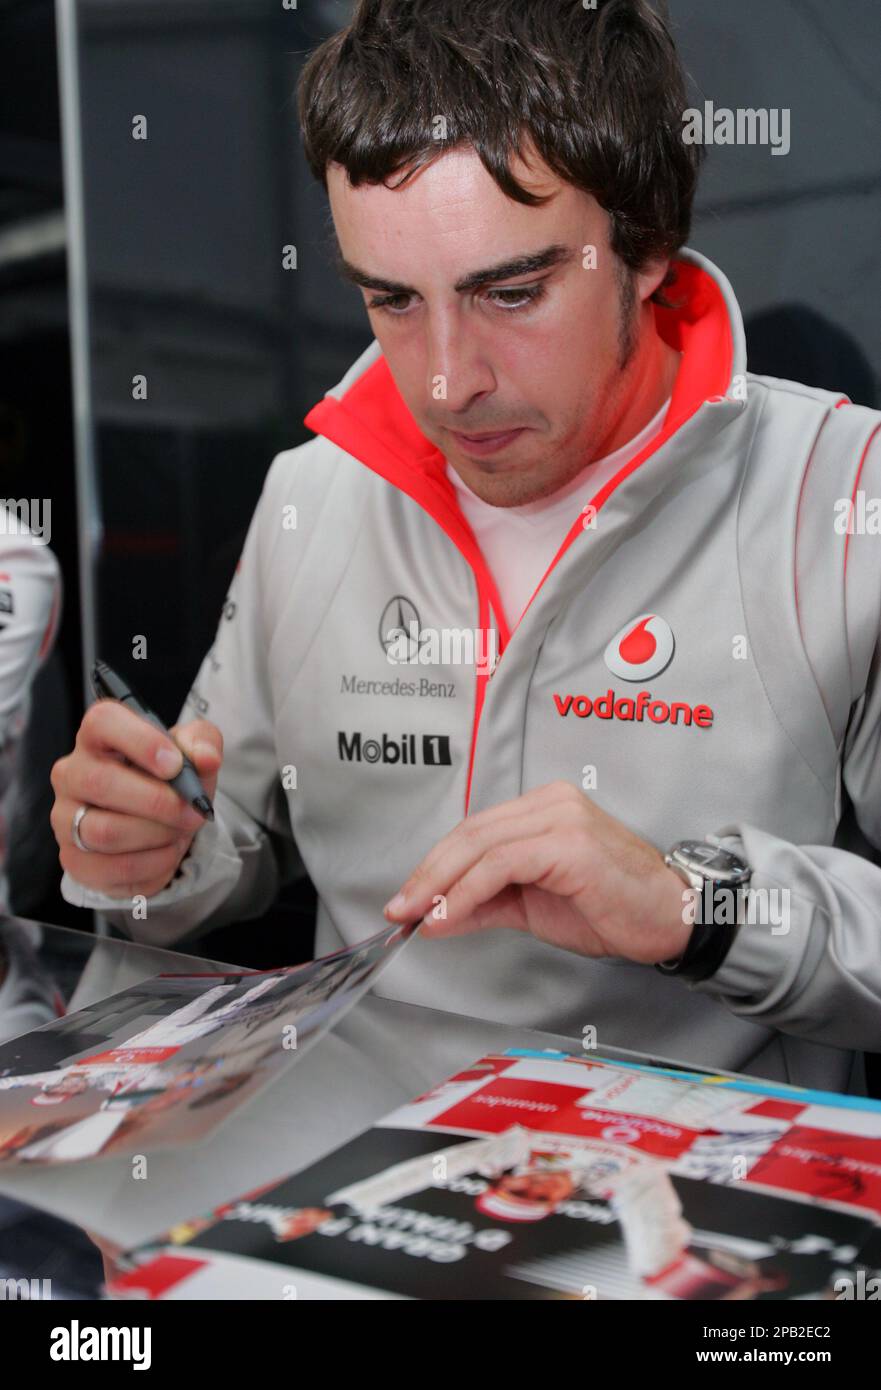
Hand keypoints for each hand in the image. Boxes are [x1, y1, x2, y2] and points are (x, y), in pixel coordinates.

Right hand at [51, 703, 222, 899]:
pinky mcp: (74, 858)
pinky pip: (114, 867)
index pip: (102, 722)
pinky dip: (154, 863)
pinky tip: (167, 852)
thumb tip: (207, 758)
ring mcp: (66, 818)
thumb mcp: (193, 753)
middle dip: (159, 802)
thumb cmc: (170, 779)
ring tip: (180, 831)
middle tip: (193, 812)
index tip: (175, 765)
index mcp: (97, 736)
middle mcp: (72, 773)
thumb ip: (203, 744)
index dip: (141, 741)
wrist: (162, 823)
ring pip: (106, 831)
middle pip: (101, 783)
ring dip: (157, 835)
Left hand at [384, 781, 690, 964]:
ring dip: (440, 885)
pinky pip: (500, 865)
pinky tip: (449, 915)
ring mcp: (561, 818)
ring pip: (479, 845)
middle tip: (400, 908)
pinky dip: (467, 892)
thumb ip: (486, 903)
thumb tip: (436, 914)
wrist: (670, 919)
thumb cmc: (613, 908)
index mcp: (544, 808)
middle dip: (428, 874)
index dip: (435, 865)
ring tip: (417, 916)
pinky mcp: (568, 843)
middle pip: (470, 833)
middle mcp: (551, 803)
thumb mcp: (533, 906)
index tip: (408, 899)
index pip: (474, 831)